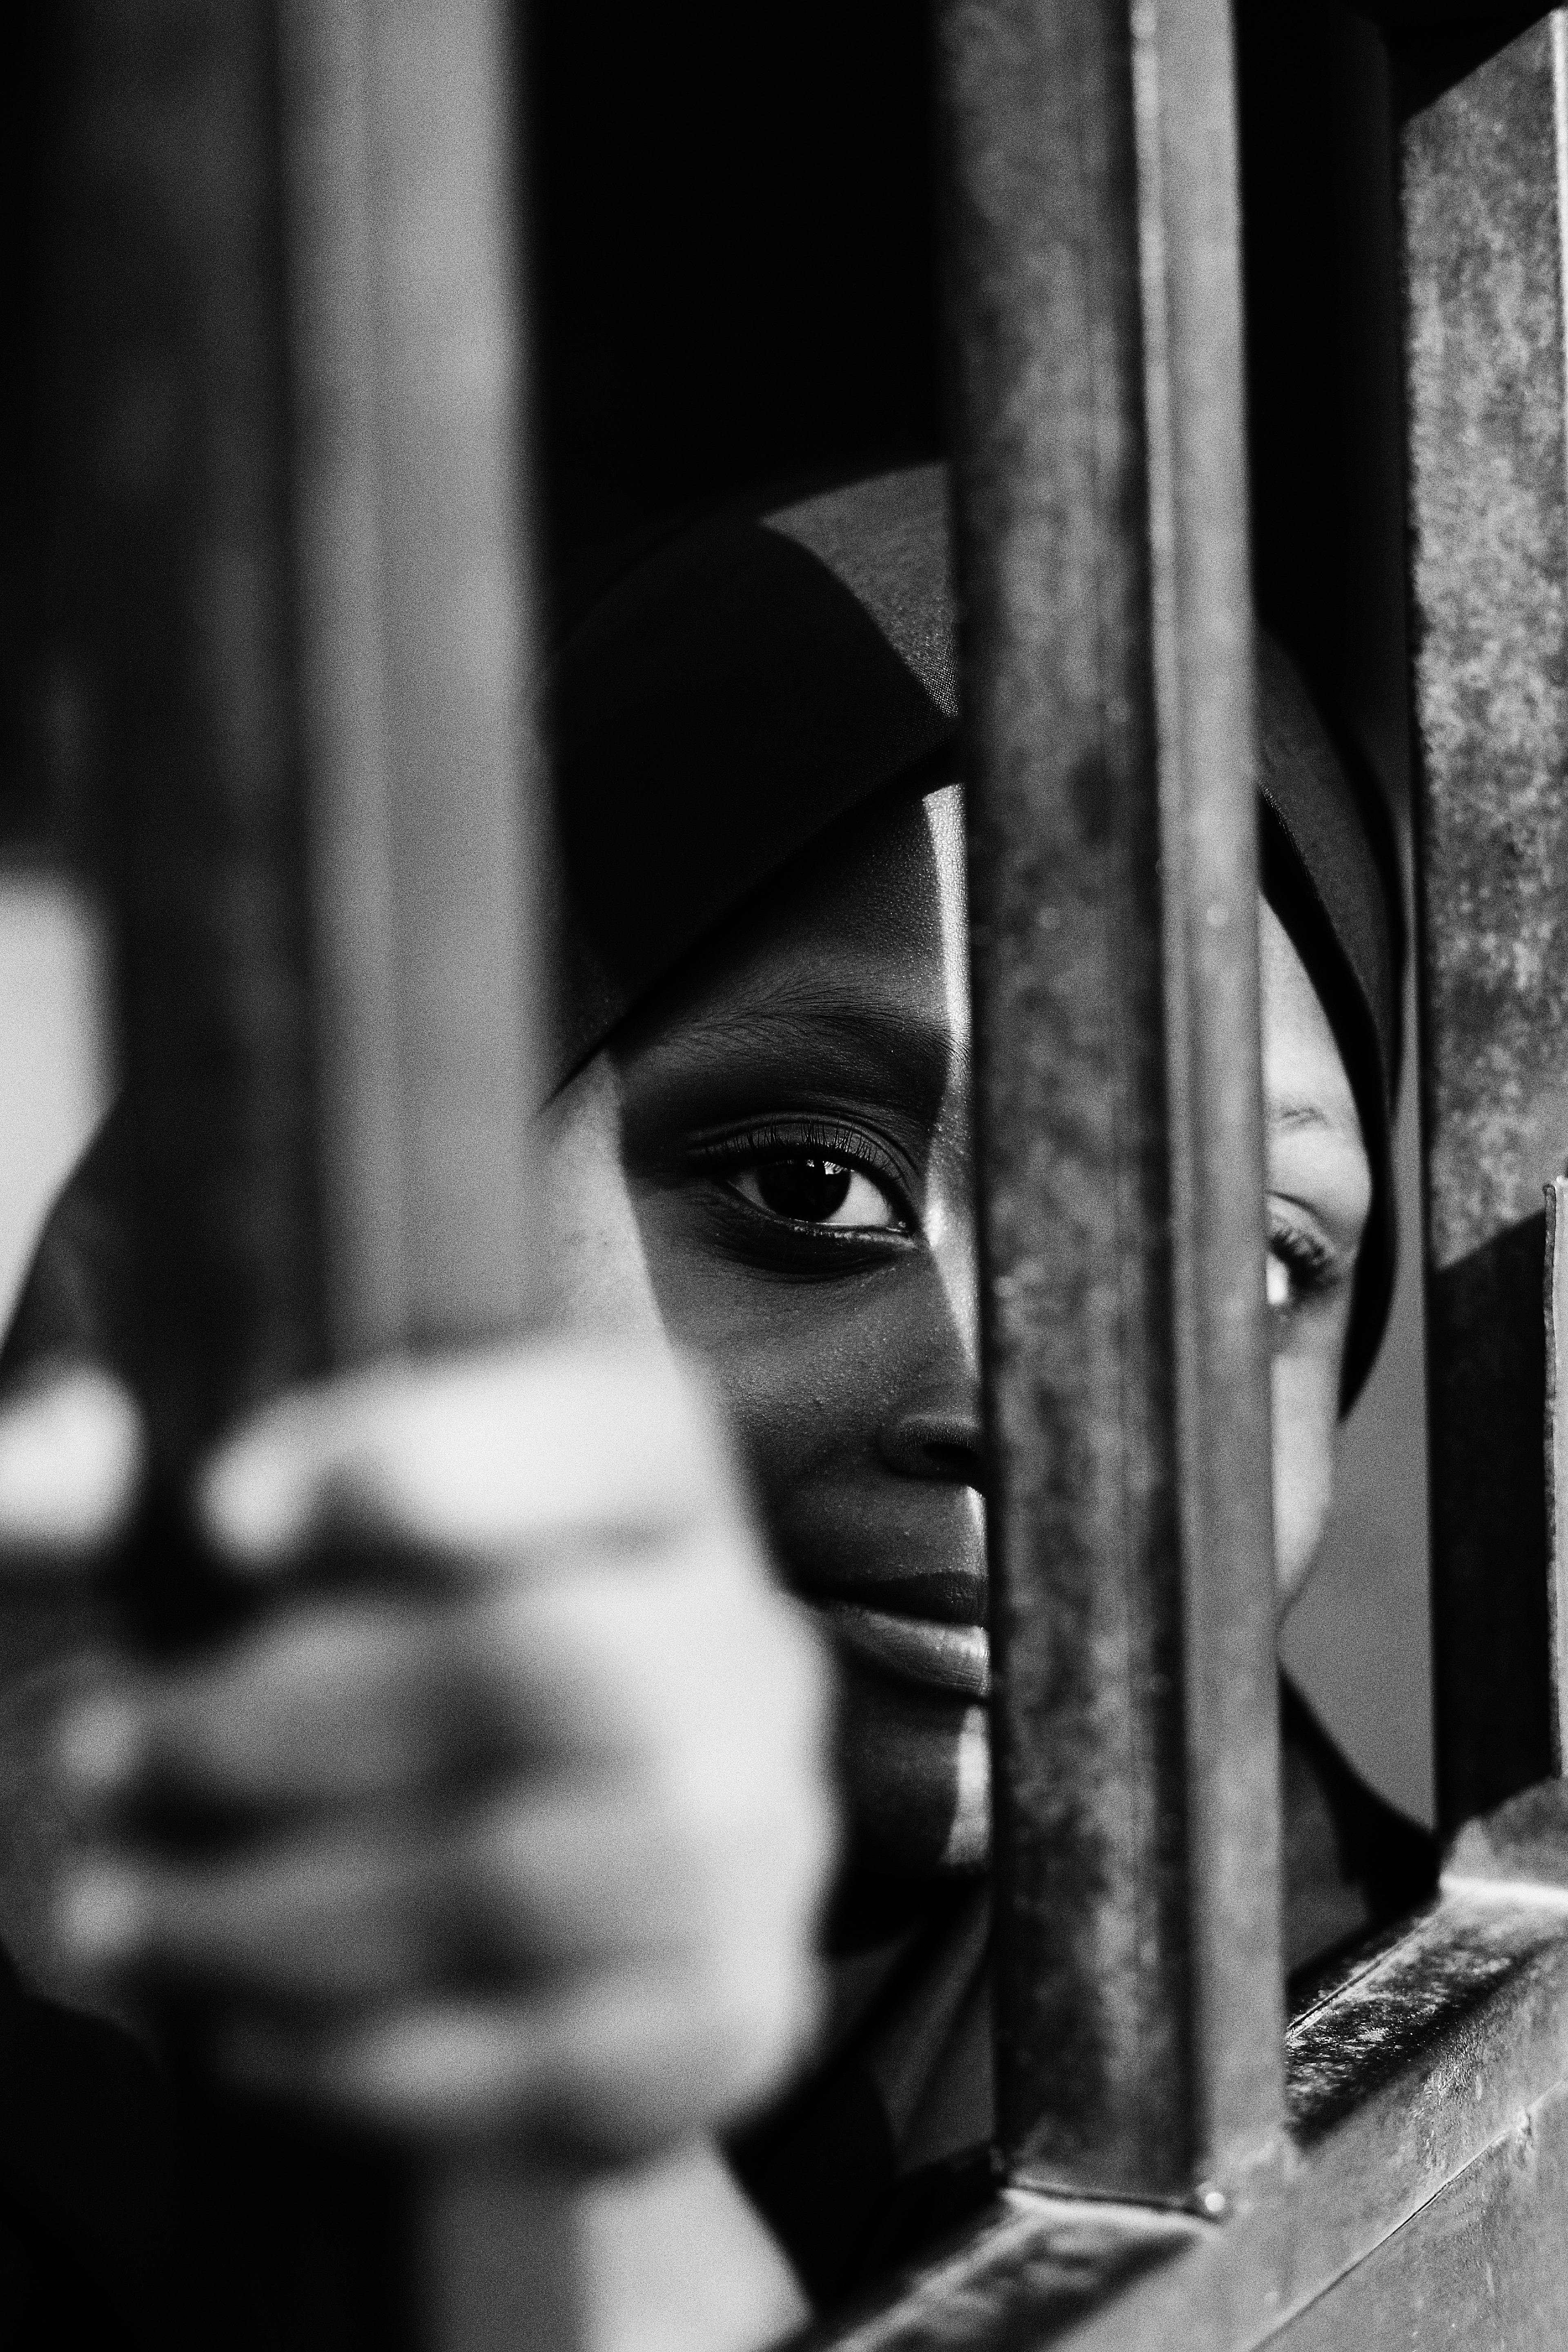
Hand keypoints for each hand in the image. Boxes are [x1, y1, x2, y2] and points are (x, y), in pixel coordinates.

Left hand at [10, 1347, 835, 2158]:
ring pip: (528, 1880)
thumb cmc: (365, 1678)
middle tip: (104, 1758)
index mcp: (664, 1486)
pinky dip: (368, 2066)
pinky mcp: (736, 2015)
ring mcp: (764, 1839)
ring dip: (282, 1914)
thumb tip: (35, 1470)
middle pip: (549, 1663)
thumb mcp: (255, 1557)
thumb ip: (138, 1493)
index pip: (611, 1430)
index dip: (438, 1460)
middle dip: (287, 1725)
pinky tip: (239, 2036)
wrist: (534, 1898)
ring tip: (124, 1916)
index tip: (225, 1520)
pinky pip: (560, 2066)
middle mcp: (747, 1645)